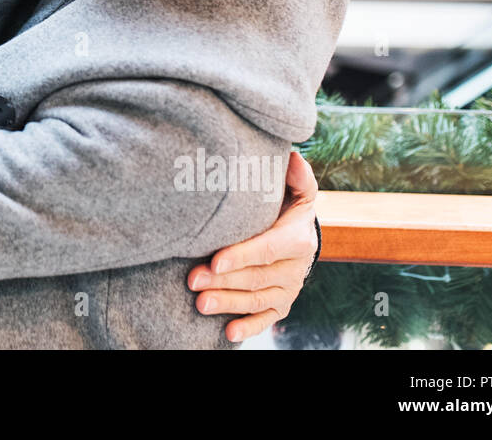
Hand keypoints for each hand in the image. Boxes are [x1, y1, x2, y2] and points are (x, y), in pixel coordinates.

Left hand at [186, 150, 318, 343]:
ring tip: (200, 303)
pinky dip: (248, 327)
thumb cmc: (287, 208)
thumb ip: (297, 177)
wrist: (299, 237)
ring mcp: (288, 289)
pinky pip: (266, 320)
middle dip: (223, 281)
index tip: (214, 259)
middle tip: (192, 280)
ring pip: (257, 300)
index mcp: (297, 239)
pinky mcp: (281, 305)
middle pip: (256, 278)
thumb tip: (291, 157)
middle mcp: (295, 268)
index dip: (241, 255)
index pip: (267, 249)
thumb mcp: (297, 191)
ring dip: (227, 303)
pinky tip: (227, 333)